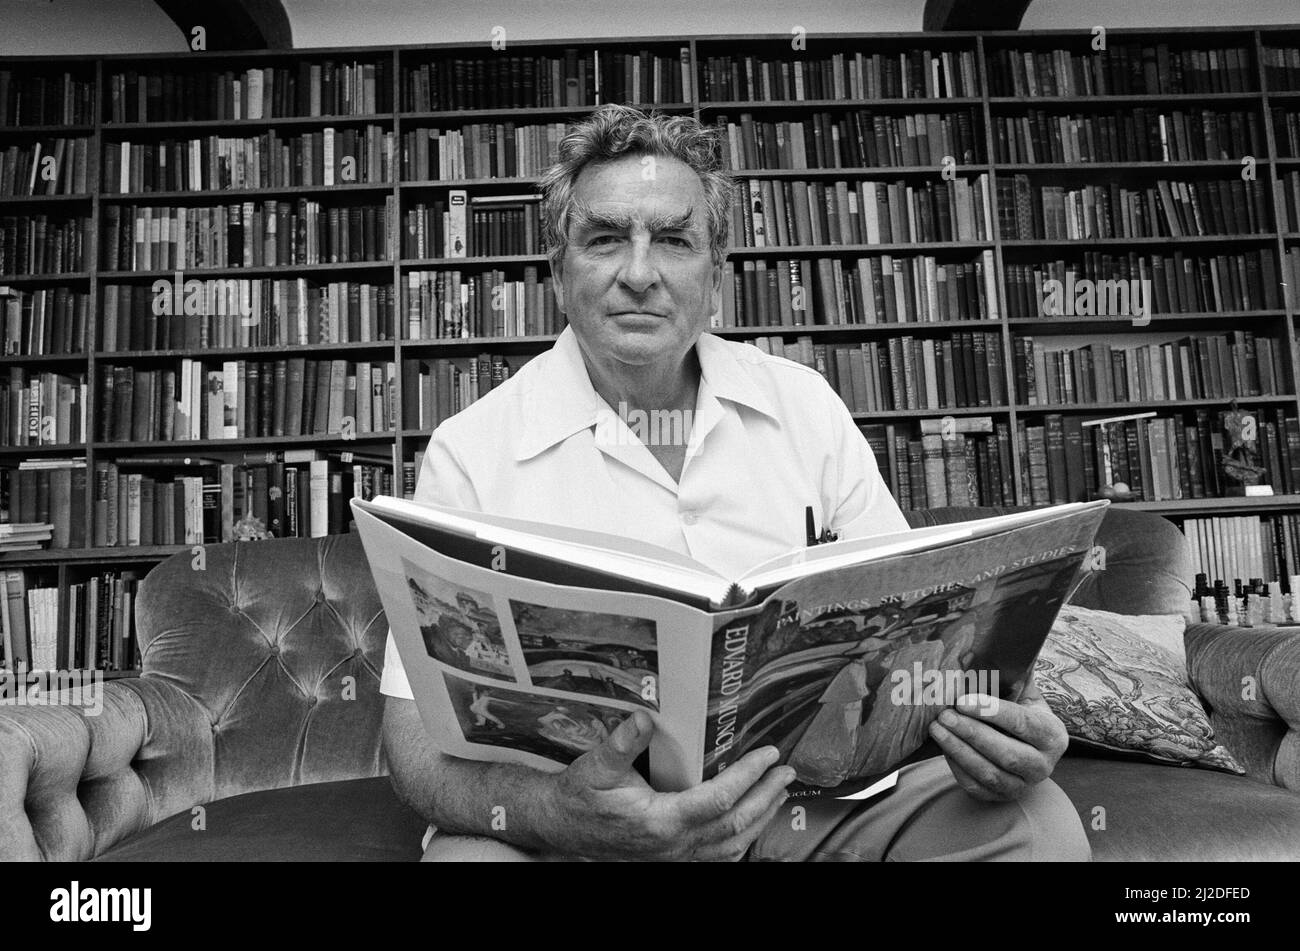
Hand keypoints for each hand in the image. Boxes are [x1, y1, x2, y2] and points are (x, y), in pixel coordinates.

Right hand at [541, 709, 795, 860]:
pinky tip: (752, 820)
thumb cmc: (580, 797)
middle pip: (736, 825)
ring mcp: (676, 858)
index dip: (748, 776)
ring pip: (733, 846)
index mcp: (660, 822)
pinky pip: (720, 856)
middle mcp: (674, 846)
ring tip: (779, 792)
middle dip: (766, 797)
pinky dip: (743, 838)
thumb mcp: (595, 765)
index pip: (719, 799)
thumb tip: (644, 717)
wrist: (563, 828)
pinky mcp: (675, 861)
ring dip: (761, 818)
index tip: (768, 755)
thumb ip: (621, 743)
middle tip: (787, 771)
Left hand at [927, 681, 1067, 801]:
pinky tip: (943, 747)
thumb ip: (1011, 671)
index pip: (1023, 723)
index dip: (992, 712)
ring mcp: (1023, 785)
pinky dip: (957, 767)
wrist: (1026, 748)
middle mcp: (1044, 764)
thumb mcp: (1023, 692)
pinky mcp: (1002, 797)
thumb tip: (991, 641)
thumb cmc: (1019, 712)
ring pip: (990, 773)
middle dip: (971, 732)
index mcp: (1052, 734)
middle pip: (1006, 752)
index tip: (962, 701)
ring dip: (959, 750)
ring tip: (936, 728)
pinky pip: (977, 786)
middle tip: (943, 714)